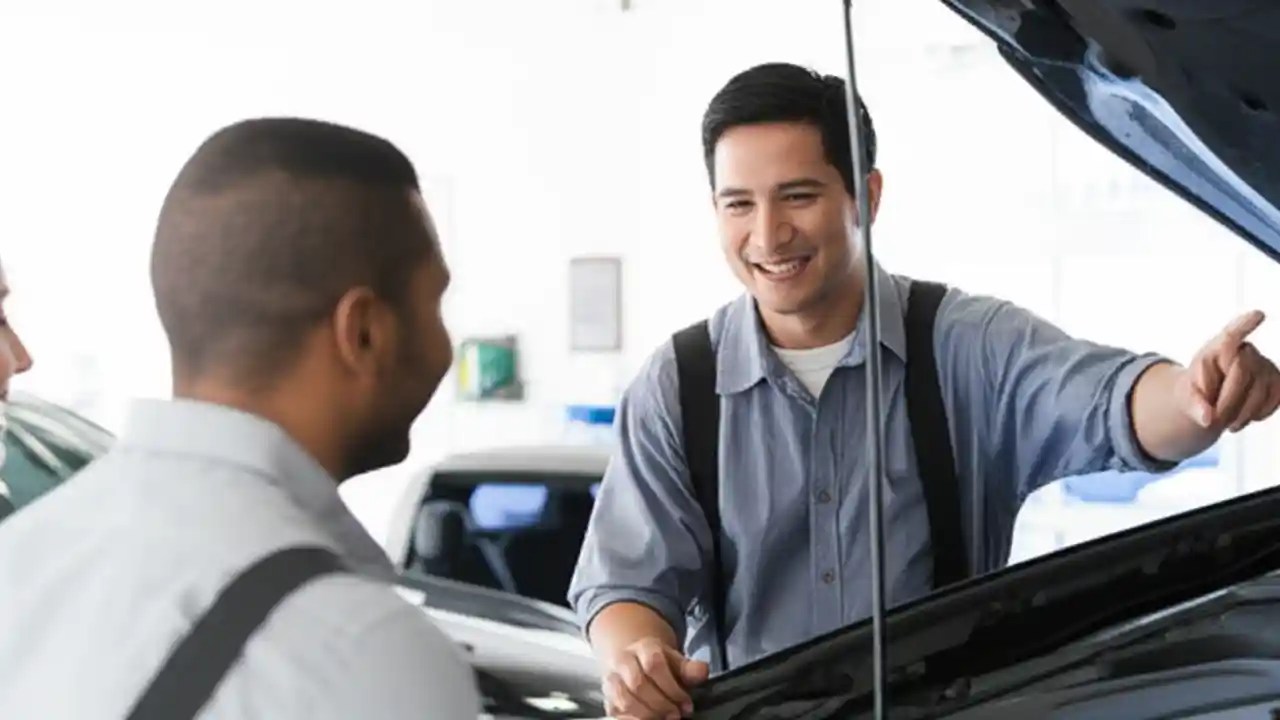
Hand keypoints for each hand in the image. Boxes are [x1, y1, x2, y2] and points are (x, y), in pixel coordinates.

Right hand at [602, 637, 708, 719]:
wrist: (635, 662)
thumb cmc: (661, 665)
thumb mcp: (677, 662)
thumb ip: (689, 668)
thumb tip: (702, 671)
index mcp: (643, 647)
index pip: (654, 664)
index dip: (672, 688)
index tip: (686, 704)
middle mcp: (623, 660)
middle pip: (638, 684)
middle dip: (660, 704)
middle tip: (676, 715)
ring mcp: (611, 678)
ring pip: (623, 699)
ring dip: (646, 714)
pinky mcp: (607, 697)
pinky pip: (615, 711)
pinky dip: (633, 719)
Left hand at [1179, 310, 1279, 432]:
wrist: (1213, 401)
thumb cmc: (1198, 392)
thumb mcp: (1186, 398)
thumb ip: (1193, 406)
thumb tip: (1206, 418)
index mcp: (1217, 349)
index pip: (1231, 335)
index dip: (1244, 325)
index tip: (1258, 314)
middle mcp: (1244, 351)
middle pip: (1242, 371)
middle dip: (1228, 401)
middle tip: (1215, 419)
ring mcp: (1265, 365)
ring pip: (1260, 390)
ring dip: (1243, 413)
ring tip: (1225, 421)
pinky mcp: (1278, 381)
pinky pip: (1275, 399)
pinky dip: (1258, 414)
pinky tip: (1243, 415)